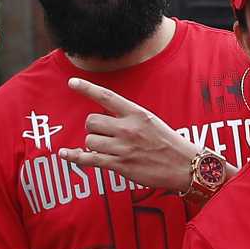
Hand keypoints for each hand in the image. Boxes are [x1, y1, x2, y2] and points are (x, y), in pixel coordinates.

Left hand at [56, 77, 197, 191]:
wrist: (184, 166)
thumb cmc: (168, 144)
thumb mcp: (151, 121)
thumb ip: (129, 118)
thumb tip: (106, 119)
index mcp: (137, 113)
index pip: (107, 97)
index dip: (87, 88)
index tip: (71, 82)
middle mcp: (128, 128)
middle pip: (92, 122)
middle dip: (93, 128)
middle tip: (104, 135)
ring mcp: (123, 147)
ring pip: (90, 141)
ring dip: (92, 145)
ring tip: (107, 149)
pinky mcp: (120, 165)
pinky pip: (89, 159)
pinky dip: (75, 157)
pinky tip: (65, 154)